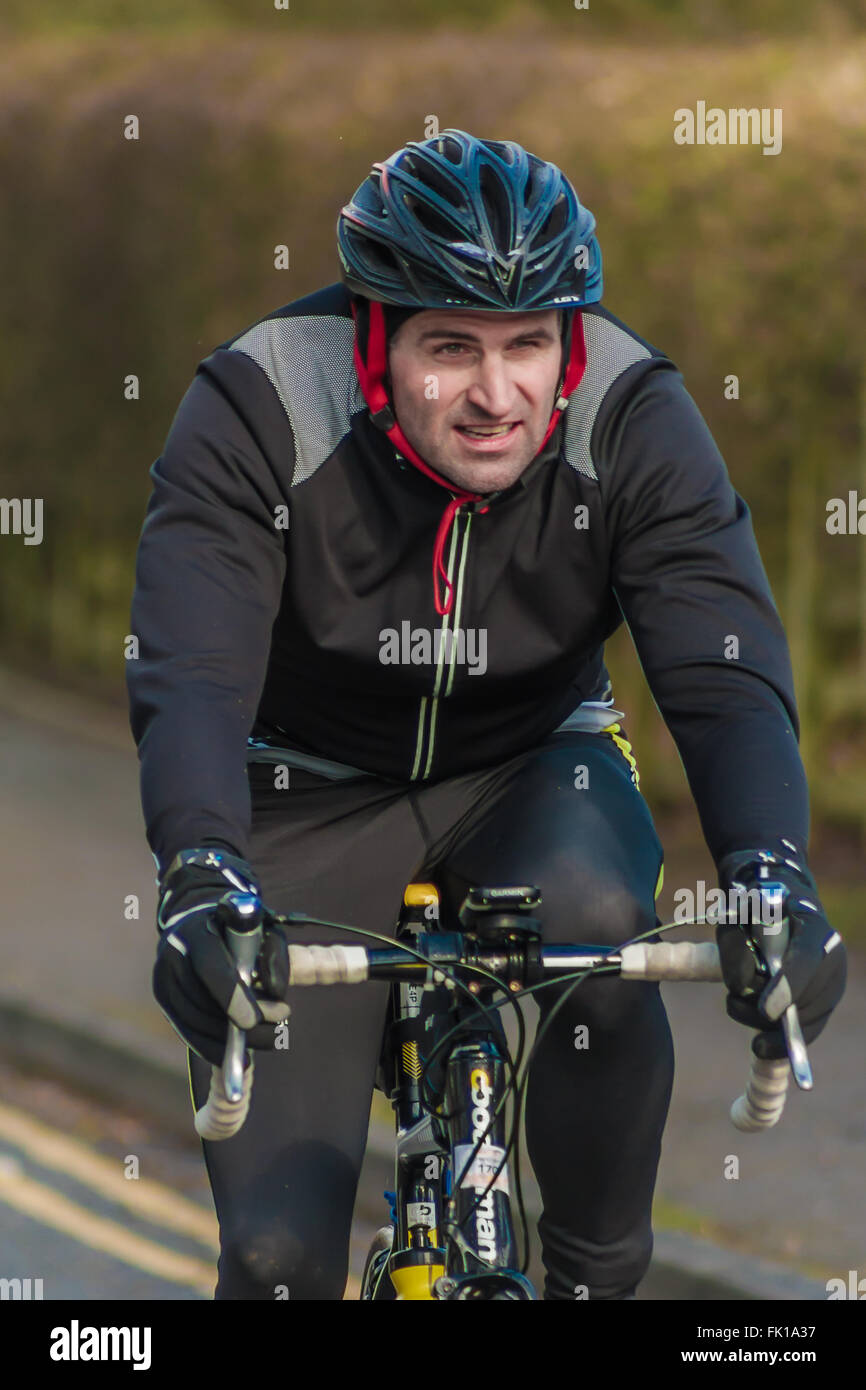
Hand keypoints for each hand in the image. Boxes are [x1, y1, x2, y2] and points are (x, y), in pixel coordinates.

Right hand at [153, 847, 289, 1065]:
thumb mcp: (263, 928)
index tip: (252, 1020)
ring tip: (269, 1036)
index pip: (212, 968)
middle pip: (204, 1002)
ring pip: (196, 1022)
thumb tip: (276, 992)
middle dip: (242, 1024)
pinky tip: (237, 1056)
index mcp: (198, 932)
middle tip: (279, 1028)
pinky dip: (213, 1047)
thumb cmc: (238, 926)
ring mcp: (163, 978)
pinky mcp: (164, 996)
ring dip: (231, 1039)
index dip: (232, 996)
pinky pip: (188, 1032)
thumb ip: (274, 955)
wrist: (199, 918)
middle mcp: (173, 955)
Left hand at [714, 844, 846, 1059]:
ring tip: (735, 1006)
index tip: (766, 1010)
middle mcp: (832, 956)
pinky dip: (783, 1041)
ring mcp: (834, 981)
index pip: (806, 960)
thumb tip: (740, 985)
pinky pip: (809, 1030)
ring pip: (808, 1019)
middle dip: (768, 1010)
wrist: (781, 909)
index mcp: (814, 926)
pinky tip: (761, 1044)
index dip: (788, 987)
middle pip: (807, 998)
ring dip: (770, 1025)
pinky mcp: (826, 1002)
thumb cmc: (756, 909)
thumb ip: (733, 942)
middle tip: (732, 1004)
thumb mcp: (737, 913)